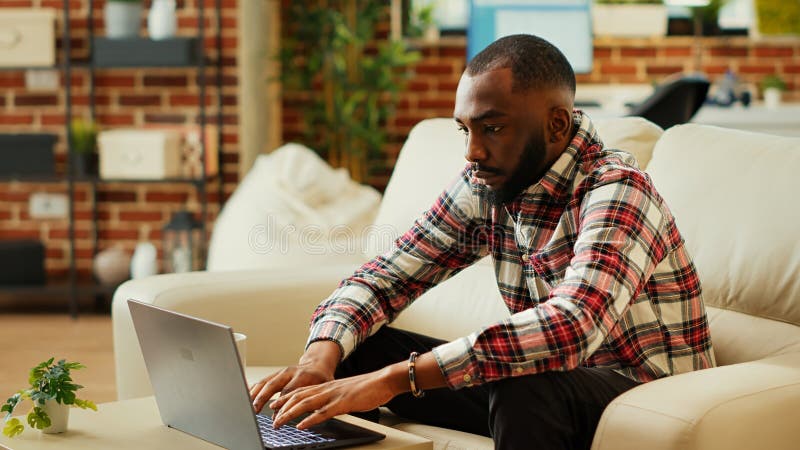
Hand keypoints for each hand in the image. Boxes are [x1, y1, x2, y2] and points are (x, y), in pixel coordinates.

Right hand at [249, 341, 340, 412]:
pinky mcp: (276, 374)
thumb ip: (311, 400)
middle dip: (262, 398)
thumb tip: (298, 414)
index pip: (288, 391)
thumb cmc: (321, 378)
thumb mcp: (322, 388)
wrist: (318, 363)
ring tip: (246, 405)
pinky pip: (262, 381)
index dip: (281, 405)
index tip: (276, 418)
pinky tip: (246, 395)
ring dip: (254, 394)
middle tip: (254, 410)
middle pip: (273, 384)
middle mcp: (290, 372)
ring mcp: (281, 372)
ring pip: (265, 382)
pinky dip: (253, 388)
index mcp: (303, 376)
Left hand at [270, 367, 403, 429]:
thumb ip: (332, 398)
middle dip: (282, 407)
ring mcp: (333, 395)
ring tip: (279, 422)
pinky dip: (310, 419)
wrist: (383, 381)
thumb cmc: (366, 388)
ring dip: (290, 414)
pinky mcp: (342, 403)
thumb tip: (323, 407)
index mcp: (327, 386)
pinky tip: (301, 426)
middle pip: (299, 397)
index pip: (301, 391)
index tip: (274, 405)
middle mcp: (327, 389)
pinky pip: (323, 413)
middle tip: (271, 417)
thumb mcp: (344, 392)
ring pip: (306, 404)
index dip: (286, 398)